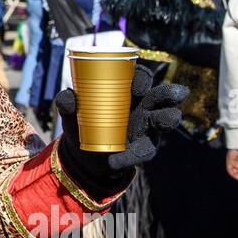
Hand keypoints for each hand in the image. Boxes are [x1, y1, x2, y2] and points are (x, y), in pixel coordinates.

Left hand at [56, 65, 188, 183]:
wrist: (85, 156)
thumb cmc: (83, 125)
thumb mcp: (72, 114)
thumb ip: (67, 103)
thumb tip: (68, 96)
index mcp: (127, 91)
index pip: (139, 77)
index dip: (141, 77)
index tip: (136, 86)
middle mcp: (143, 106)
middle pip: (161, 95)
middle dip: (168, 93)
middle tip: (168, 95)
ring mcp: (148, 128)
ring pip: (167, 119)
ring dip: (170, 117)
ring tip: (170, 118)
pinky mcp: (145, 149)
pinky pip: (144, 152)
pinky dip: (131, 156)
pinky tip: (116, 160)